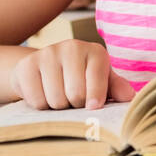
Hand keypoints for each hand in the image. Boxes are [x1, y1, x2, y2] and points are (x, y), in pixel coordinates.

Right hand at [10, 39, 135, 109]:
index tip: (93, 107)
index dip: (95, 100)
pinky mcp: (27, 65)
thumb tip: (129, 98)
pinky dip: (41, 105)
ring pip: (55, 99)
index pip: (97, 80)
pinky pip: (36, 100)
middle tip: (73, 100)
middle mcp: (72, 47)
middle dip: (75, 105)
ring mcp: (48, 53)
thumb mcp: (102, 81)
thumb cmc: (80, 78)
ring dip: (58, 107)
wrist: (44, 69)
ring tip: (60, 97)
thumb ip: (117, 88)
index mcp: (95, 52)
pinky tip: (44, 94)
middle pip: (75, 94)